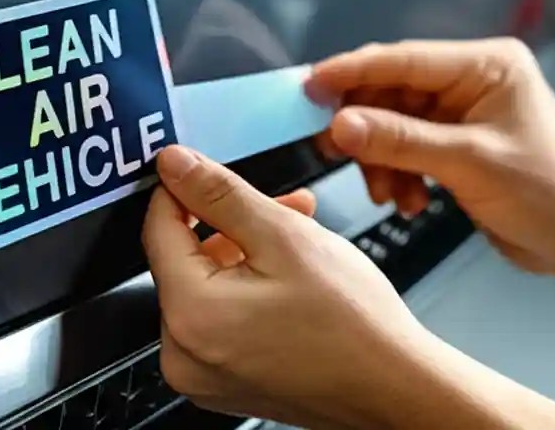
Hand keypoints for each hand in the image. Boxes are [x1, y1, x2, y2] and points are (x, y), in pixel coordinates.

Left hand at [142, 145, 440, 427]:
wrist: (397, 390)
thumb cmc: (355, 326)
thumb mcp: (284, 236)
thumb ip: (220, 194)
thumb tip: (175, 164)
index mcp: (190, 316)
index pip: (157, 229)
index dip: (181, 190)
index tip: (202, 168)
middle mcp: (183, 355)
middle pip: (185, 259)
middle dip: (231, 223)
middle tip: (282, 206)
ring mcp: (203, 374)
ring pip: (206, 285)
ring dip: (245, 251)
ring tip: (298, 235)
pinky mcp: (223, 382)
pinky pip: (220, 318)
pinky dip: (247, 288)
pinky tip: (289, 274)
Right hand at [305, 38, 554, 278]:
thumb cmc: (552, 193)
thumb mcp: (470, 164)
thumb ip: (400, 141)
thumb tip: (339, 124)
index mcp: (484, 66)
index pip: (403, 60)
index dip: (352, 72)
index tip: (308, 87)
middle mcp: (470, 82)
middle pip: (391, 92)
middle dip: (364, 128)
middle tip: (332, 151)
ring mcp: (462, 116)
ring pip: (392, 126)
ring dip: (381, 161)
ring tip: (388, 194)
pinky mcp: (457, 148)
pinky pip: (406, 150)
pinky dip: (399, 175)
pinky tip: (409, 202)